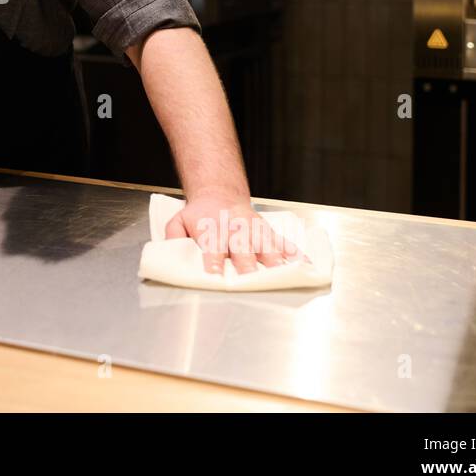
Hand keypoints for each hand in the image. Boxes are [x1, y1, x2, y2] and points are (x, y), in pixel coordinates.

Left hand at [165, 189, 303, 274]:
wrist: (218, 194)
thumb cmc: (198, 216)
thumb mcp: (178, 221)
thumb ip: (172, 237)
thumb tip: (171, 253)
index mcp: (211, 230)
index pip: (212, 248)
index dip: (215, 262)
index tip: (218, 276)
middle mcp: (235, 230)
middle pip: (242, 250)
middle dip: (246, 266)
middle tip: (251, 280)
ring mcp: (253, 230)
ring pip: (266, 246)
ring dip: (274, 261)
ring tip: (283, 275)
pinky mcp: (267, 231)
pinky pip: (283, 243)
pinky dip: (295, 254)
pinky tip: (305, 265)